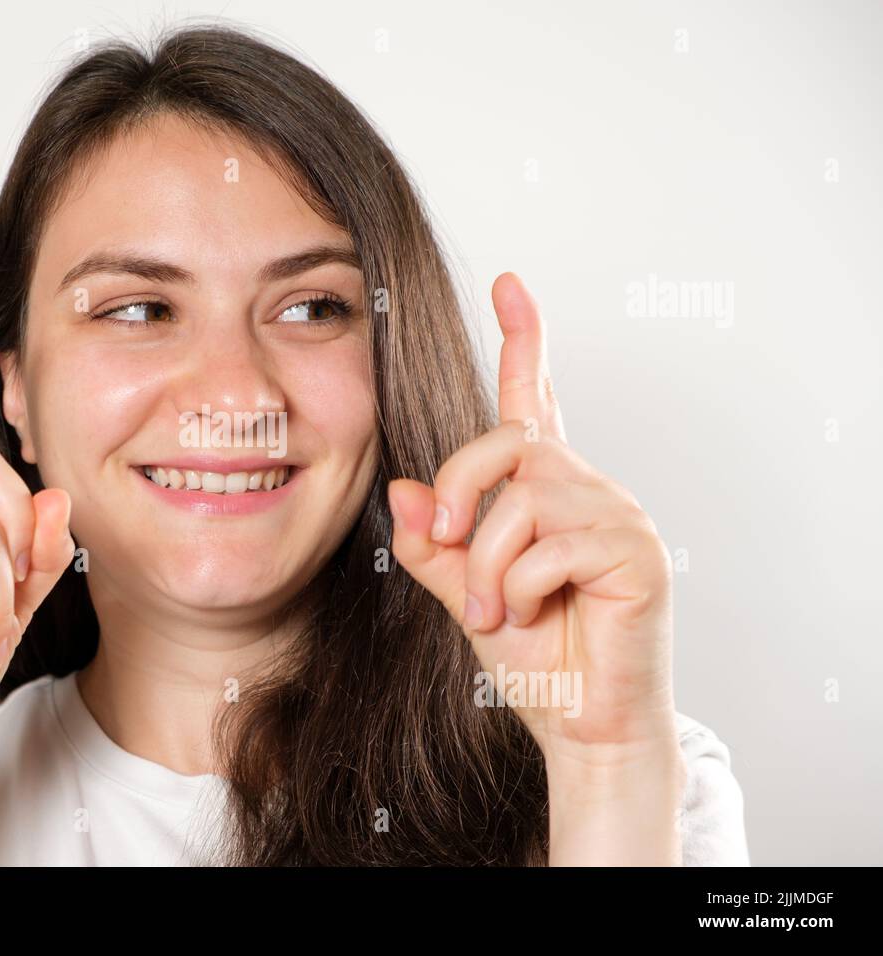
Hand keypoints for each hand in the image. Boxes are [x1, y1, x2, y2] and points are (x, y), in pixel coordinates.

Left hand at [388, 274, 677, 765]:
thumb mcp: (464, 593)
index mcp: (546, 492)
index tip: (509, 283)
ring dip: (489, 565)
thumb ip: (434, 544)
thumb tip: (403, 489)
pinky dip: (521, 587)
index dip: (523, 342)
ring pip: (522, 501)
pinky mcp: (638, 553)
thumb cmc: (532, 656)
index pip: (534, 402)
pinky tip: (533, 616)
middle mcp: (587, 489)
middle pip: (508, 442)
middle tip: (453, 552)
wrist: (581, 725)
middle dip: (462, 493)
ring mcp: (618, 516)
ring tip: (497, 611)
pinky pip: (552, 544)